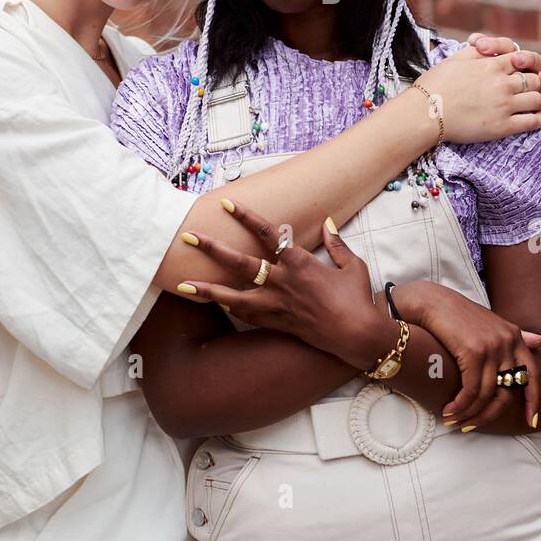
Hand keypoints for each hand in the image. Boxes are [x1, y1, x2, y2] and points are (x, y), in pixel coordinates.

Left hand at [174, 199, 387, 370]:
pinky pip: (247, 315)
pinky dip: (231, 308)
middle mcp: (282, 282)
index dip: (247, 217)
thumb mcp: (352, 265)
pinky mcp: (277, 323)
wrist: (357, 336)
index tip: (228, 204)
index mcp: (299, 262)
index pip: (268, 233)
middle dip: (212, 248)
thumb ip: (336, 243)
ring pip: (234, 296)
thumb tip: (327, 222)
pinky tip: (216, 304)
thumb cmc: (357, 298)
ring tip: (183, 285)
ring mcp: (276, 305)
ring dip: (208, 290)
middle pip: (240, 263)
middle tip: (189, 236)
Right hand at [383, 281, 540, 429]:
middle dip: (490, 415)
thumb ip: (516, 336)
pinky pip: (471, 390)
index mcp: (514, 336)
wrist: (431, 301)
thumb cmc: (458, 314)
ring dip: (470, 413)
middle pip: (507, 392)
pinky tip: (449, 410)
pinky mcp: (474, 352)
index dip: (533, 401)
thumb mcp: (492, 323)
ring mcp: (492, 347)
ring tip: (455, 420)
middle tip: (473, 426)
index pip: (532, 375)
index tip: (532, 422)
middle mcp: (507, 341)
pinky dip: (460, 405)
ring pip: (487, 395)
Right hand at [415, 33, 540, 144]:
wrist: (424, 113)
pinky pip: (533, 121)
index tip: (523, 71)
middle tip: (528, 88)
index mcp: (491, 65)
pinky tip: (539, 117)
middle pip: (534, 79)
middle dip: (534, 82)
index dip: (527, 64)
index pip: (524, 59)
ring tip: (531, 103)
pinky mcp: (502, 127)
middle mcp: (501, 83)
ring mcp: (504, 105)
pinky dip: (540, 118)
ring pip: (537, 99)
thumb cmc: (435, 84)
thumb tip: (492, 49)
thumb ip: (479, 52)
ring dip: (537, 100)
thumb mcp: (457, 58)